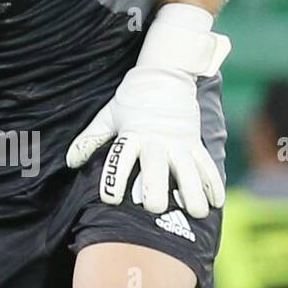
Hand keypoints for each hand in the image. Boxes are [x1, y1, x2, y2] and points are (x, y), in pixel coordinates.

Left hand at [66, 64, 224, 218]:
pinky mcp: (195, 142)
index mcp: (132, 134)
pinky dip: (213, 183)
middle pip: (156, 167)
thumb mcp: (108, 116)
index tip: (111, 199)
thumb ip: (90, 139)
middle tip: (153, 208)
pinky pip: (206, 164)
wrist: (165, 75)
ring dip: (192, 191)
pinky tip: (217, 202)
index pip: (120, 159)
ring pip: (187, 169)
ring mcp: (179, 142)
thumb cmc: (132, 100)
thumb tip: (70, 162)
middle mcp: (156, 140)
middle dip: (155, 188)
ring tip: (196, 212)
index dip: (114, 179)